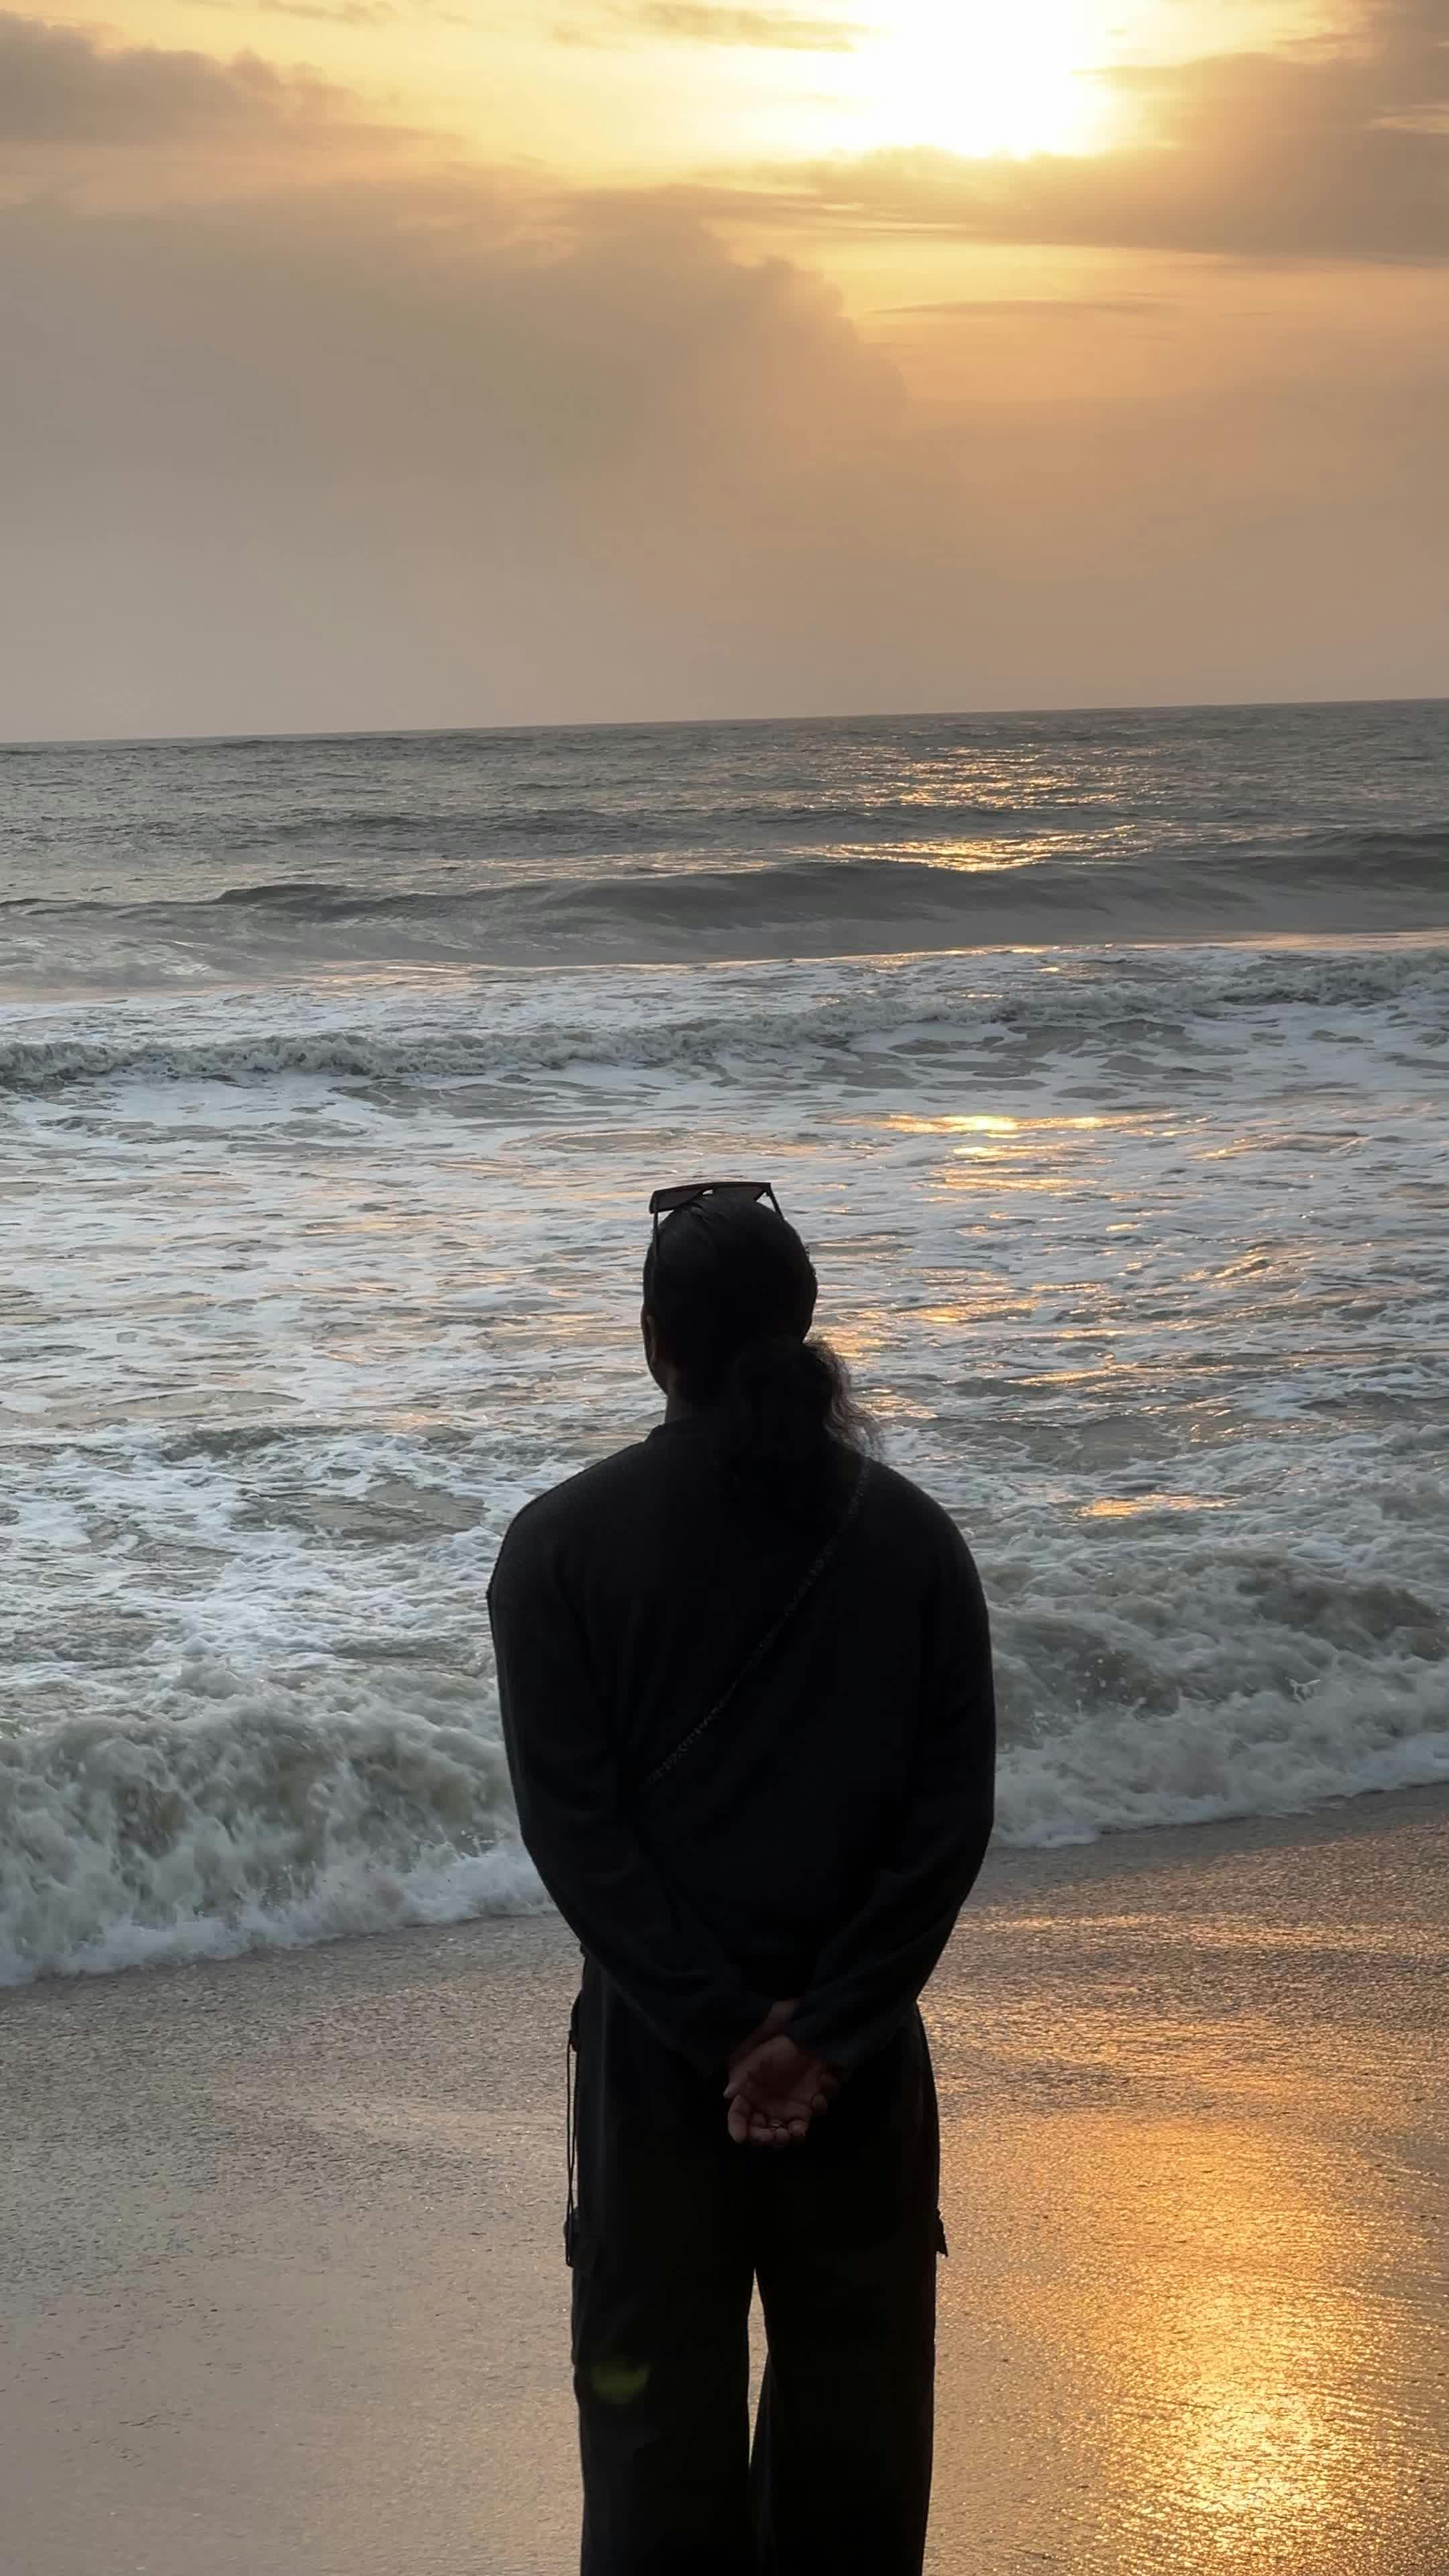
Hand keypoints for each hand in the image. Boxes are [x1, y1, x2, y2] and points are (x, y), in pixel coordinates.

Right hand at [724, 2030, 838, 2148]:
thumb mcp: (759, 2058)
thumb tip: (727, 2093)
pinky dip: (808, 2122)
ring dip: (787, 2138)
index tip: (740, 2137)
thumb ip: (743, 2075)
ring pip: (783, 2136)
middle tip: (772, 2136)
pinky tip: (816, 2099)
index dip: (737, 2128)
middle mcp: (766, 2108)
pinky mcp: (806, 2112)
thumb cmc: (780, 2050)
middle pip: (759, 2133)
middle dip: (764, 2138)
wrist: (808, 2044)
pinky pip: (805, 2126)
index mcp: (751, 2096)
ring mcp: (786, 2113)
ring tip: (794, 2131)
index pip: (738, 2116)